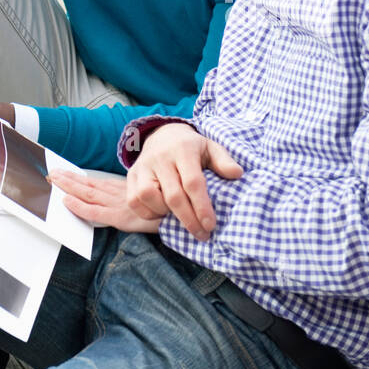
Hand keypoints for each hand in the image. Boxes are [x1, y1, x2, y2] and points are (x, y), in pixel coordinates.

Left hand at [47, 170, 161, 231]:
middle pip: (88, 187)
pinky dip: (80, 207)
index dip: (78, 178)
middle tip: (50, 173)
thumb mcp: (150, 197)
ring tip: (54, 179)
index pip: (96, 183)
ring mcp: (119, 205)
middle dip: (68, 180)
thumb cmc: (169, 206)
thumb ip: (139, 196)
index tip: (62, 172)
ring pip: (88, 195)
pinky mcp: (122, 217)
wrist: (187, 211)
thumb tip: (131, 196)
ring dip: (70, 187)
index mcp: (123, 190)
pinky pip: (96, 212)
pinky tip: (67, 202)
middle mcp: (118, 195)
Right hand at [125, 123, 243, 240]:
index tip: (211, 225)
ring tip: (180, 217)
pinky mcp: (131, 175)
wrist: (162, 134)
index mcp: (183, 149)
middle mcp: (160, 157)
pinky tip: (162, 213)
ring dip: (165, 213)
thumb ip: (223, 161)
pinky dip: (148, 212)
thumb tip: (237, 174)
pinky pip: (134, 200)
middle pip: (172, 195)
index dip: (202, 206)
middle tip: (202, 234)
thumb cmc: (191, 148)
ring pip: (148, 196)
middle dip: (189, 219)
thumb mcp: (210, 147)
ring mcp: (143, 165)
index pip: (192, 182)